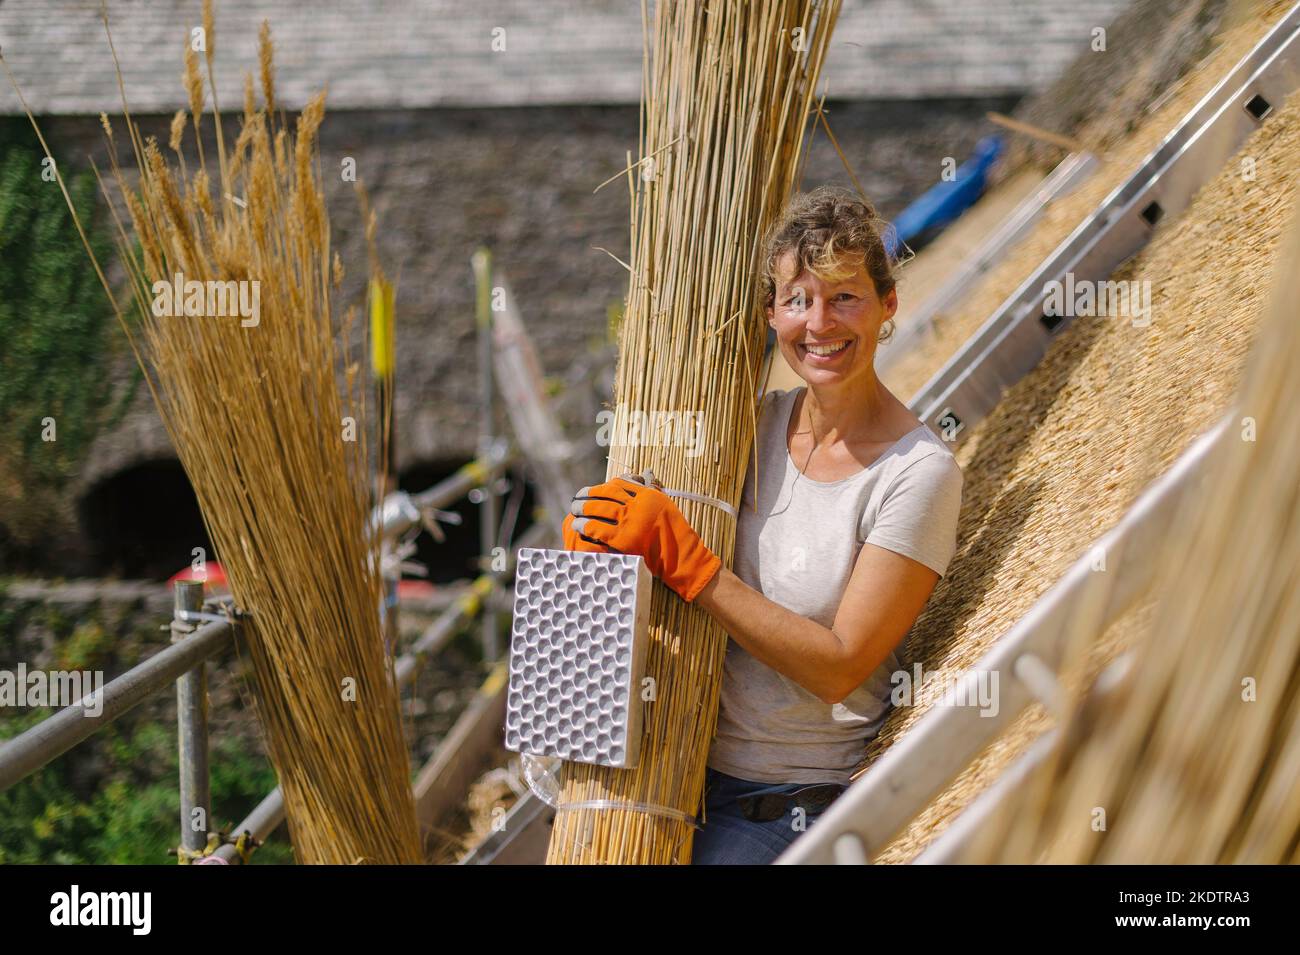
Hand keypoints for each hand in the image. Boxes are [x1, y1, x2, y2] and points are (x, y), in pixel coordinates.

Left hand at [561, 473, 721, 602]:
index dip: (603, 486)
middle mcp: (639, 505)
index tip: (592, 489)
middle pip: (606, 494)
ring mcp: (630, 521)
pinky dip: (586, 526)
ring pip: (600, 509)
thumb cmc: (673, 533)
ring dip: (584, 508)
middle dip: (589, 494)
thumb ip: (651, 492)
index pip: (620, 484)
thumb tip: (644, 475)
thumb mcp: (664, 506)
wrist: (681, 556)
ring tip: (574, 509)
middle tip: (577, 496)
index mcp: (648, 495)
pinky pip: (599, 529)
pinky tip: (579, 526)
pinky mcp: (623, 539)